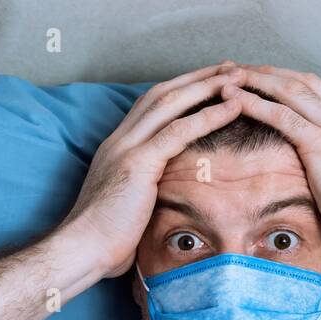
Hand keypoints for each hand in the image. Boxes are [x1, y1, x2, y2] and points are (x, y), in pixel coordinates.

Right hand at [60, 62, 247, 277]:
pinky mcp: (138, 163)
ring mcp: (128, 148)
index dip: (182, 90)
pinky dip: (208, 116)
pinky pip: (179, 131)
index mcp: (117, 148)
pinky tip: (231, 107)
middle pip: (163, 94)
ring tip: (238, 78)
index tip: (210, 83)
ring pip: (172, 103)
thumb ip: (146, 192)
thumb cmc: (104, 240)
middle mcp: (120, 140)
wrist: (82, 250)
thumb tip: (167, 200)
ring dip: (208, 87)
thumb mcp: (129, 206)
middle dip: (198, 78)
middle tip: (230, 68)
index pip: (152, 105)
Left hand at [222, 65, 320, 256]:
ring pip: (292, 92)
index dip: (291, 83)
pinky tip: (236, 100)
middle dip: (272, 73)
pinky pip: (283, 117)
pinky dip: (256, 104)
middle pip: (305, 83)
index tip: (269, 80)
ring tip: (230, 77)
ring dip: (258, 81)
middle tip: (243, 69)